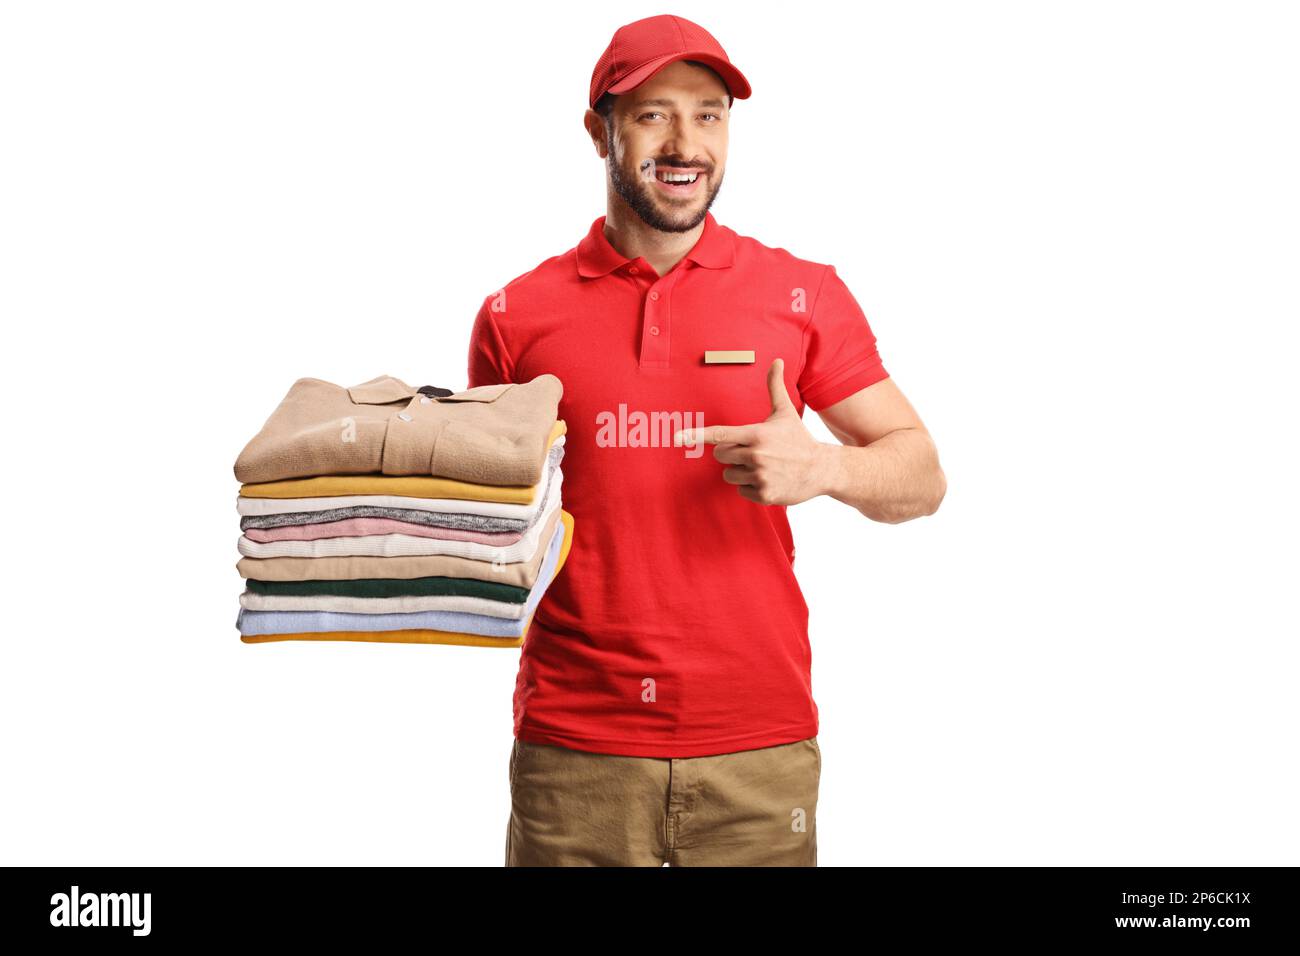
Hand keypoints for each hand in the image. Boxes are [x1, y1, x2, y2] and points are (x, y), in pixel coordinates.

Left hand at [674, 358, 838, 505]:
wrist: (822, 469)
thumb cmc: (798, 438)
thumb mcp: (785, 412)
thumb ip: (775, 387)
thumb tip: (777, 360)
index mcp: (757, 434)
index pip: (720, 434)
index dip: (697, 435)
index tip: (678, 437)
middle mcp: (756, 455)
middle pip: (720, 455)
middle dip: (730, 452)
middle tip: (751, 450)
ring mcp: (760, 476)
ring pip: (729, 474)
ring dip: (739, 471)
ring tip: (761, 465)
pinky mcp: (765, 495)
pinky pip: (741, 490)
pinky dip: (751, 486)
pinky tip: (768, 479)